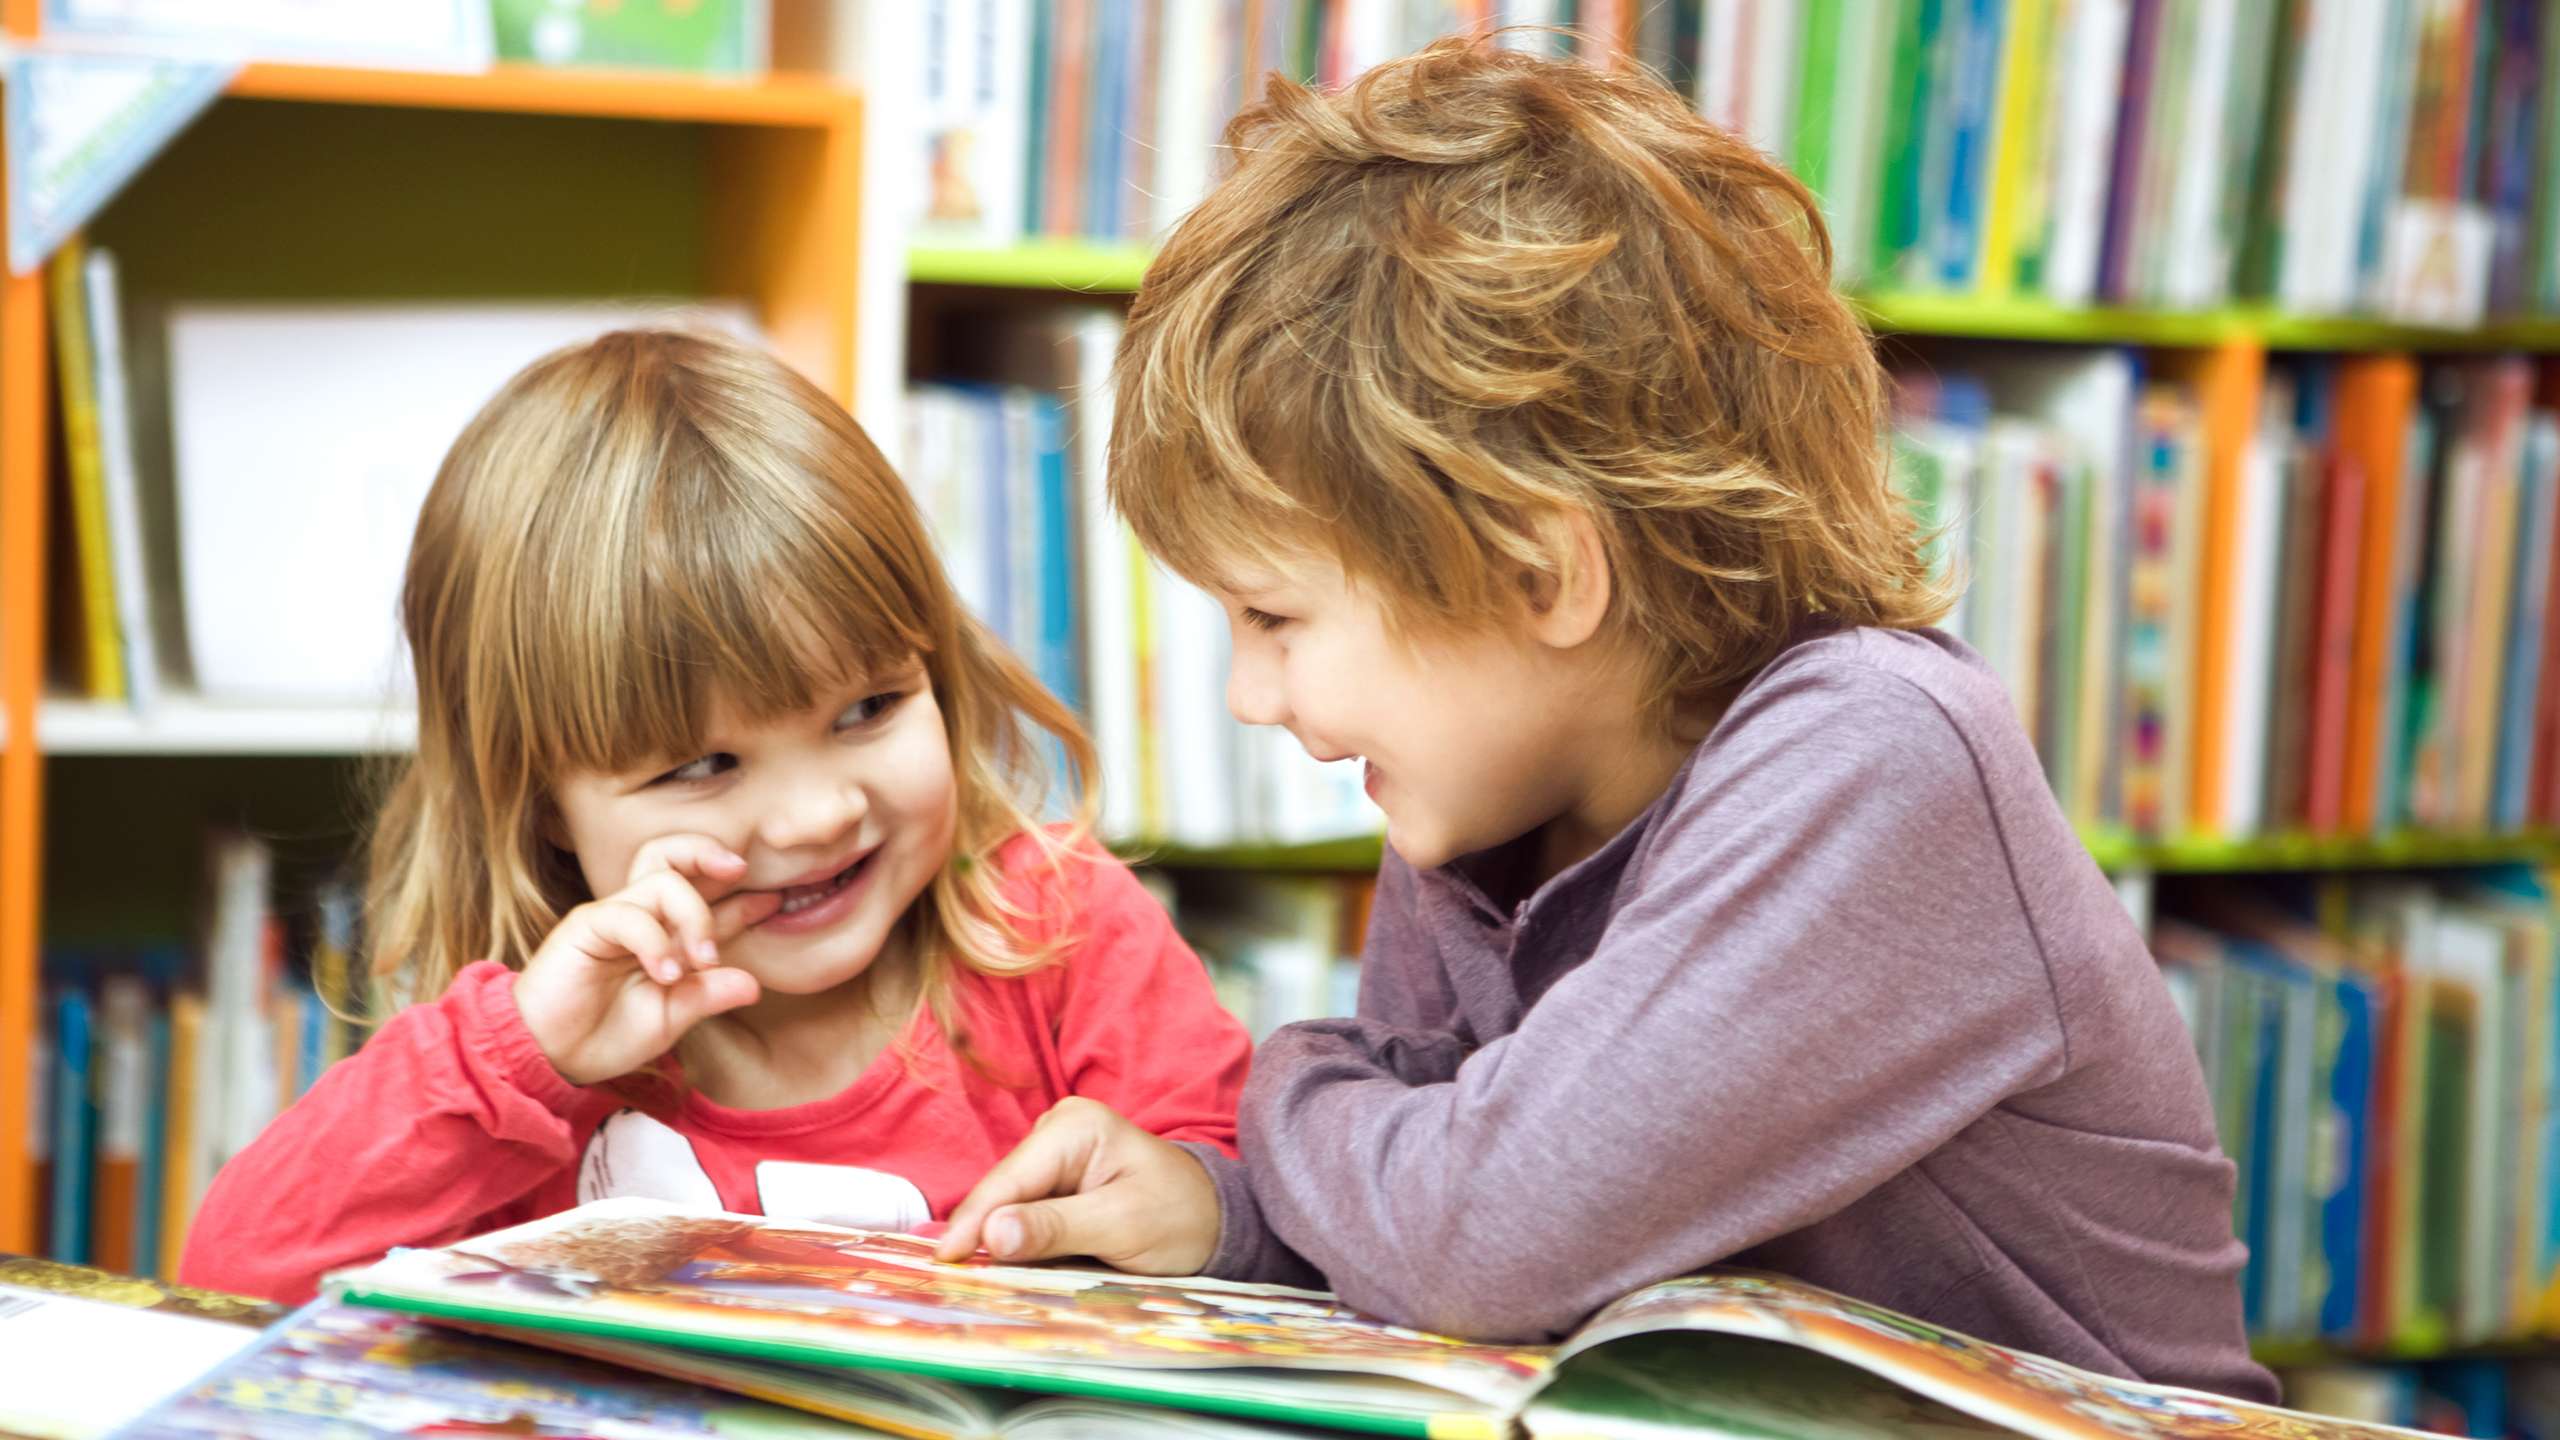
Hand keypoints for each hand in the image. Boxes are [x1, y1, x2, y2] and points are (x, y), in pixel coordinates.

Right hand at [512, 834, 782, 1085]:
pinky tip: (666, 974)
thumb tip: (756, 984)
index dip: (744, 897)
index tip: (776, 900)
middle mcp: (641, 917)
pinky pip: (629, 915)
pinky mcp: (586, 927)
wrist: (551, 1056)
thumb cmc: (606, 1034)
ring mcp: (614, 917)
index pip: (709, 900)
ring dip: (694, 916)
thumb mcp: (672, 1018)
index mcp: (664, 935)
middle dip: (709, 852)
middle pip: (672, 856)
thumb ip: (709, 995)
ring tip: (701, 960)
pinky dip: (656, 941)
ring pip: (663, 881)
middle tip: (741, 871)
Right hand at [934, 1097, 1221, 1274]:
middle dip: (980, 1233)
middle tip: (949, 1279)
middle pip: (1001, 1192)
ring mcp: (1052, 1157)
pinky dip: (1012, 1241)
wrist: (1214, 1222)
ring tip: (965, 1277)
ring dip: (993, 1240)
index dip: (973, 1222)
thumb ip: (1057, 1227)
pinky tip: (996, 1265)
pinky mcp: (1054, 1184)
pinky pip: (1022, 1214)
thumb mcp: (1122, 1225)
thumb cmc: (1180, 1217)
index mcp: (1074, 1127)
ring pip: (1006, 1206)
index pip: (1009, 1179)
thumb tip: (994, 1232)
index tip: (945, 1262)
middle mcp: (1056, 1132)